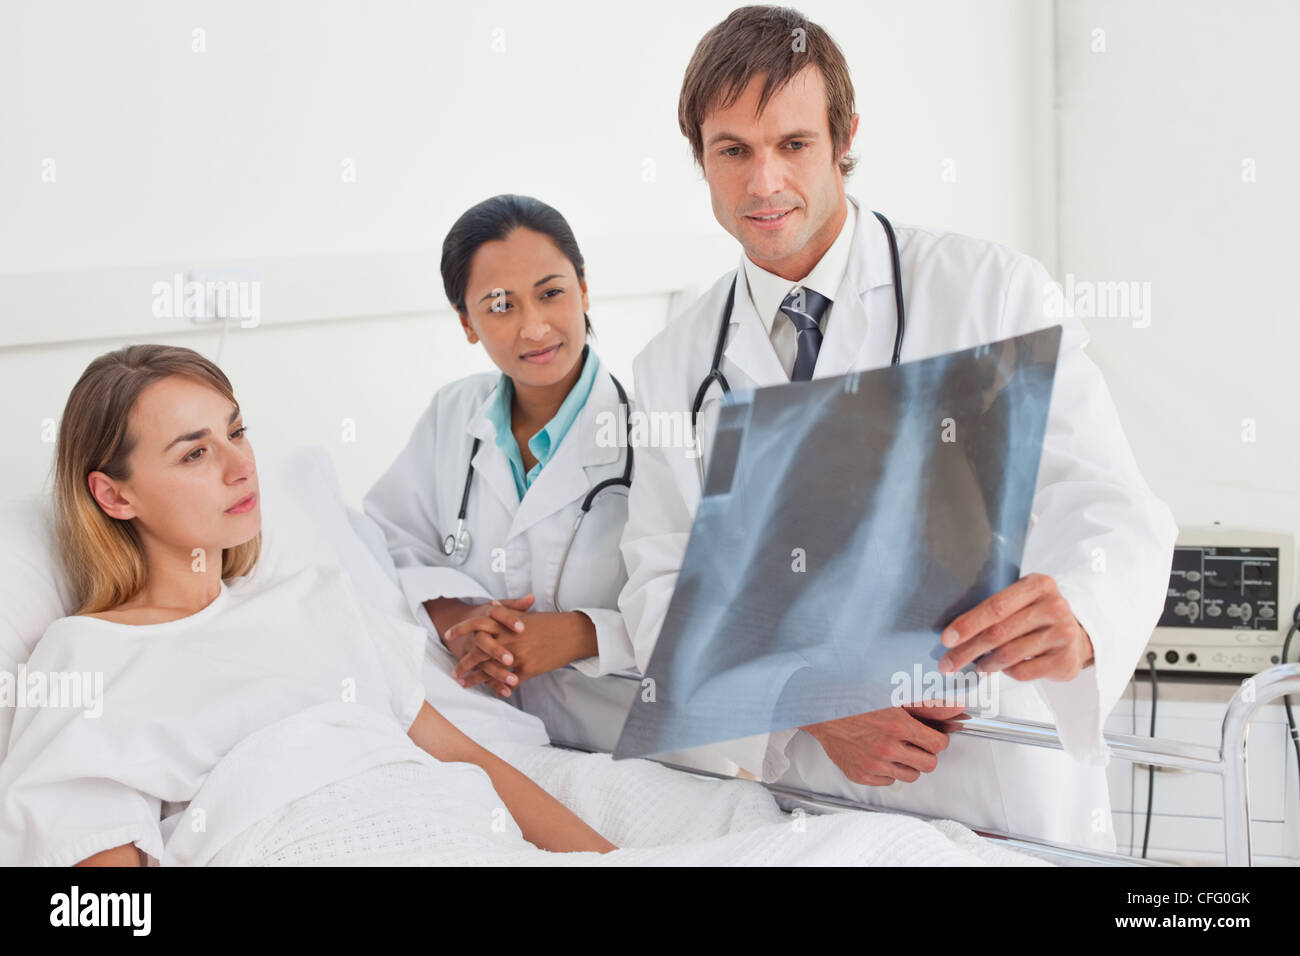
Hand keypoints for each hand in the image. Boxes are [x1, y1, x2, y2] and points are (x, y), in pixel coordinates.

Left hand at [443, 605, 596, 697]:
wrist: (572, 633)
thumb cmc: (551, 623)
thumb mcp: (527, 615)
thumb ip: (507, 612)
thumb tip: (490, 605)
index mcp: (507, 623)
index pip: (477, 624)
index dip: (461, 629)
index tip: (447, 635)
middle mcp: (509, 638)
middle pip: (478, 651)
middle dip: (463, 663)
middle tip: (454, 672)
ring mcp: (517, 655)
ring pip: (489, 670)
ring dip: (475, 679)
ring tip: (464, 684)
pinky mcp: (528, 668)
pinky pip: (509, 681)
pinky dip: (499, 687)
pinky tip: (493, 692)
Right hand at [799, 703, 967, 786]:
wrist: (821, 711)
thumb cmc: (856, 700)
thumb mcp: (894, 696)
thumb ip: (928, 705)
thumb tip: (958, 709)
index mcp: (897, 726)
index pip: (938, 745)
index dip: (938, 740)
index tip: (931, 735)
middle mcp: (885, 748)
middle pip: (928, 765)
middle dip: (926, 753)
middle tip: (914, 742)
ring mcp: (872, 765)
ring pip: (910, 776)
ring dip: (907, 763)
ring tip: (894, 747)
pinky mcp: (861, 776)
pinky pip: (888, 781)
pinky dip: (887, 770)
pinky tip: (877, 754)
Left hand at [939, 572, 1094, 681]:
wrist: (1076, 635)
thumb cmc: (1036, 615)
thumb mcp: (1022, 598)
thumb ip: (995, 606)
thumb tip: (952, 632)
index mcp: (1039, 585)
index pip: (996, 606)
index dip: (968, 623)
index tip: (946, 638)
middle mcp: (1054, 607)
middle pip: (999, 633)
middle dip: (967, 650)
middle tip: (946, 664)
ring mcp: (1063, 634)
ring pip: (1009, 655)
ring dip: (985, 664)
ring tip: (975, 666)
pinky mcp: (1066, 660)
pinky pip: (1023, 672)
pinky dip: (1006, 672)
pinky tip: (1001, 669)